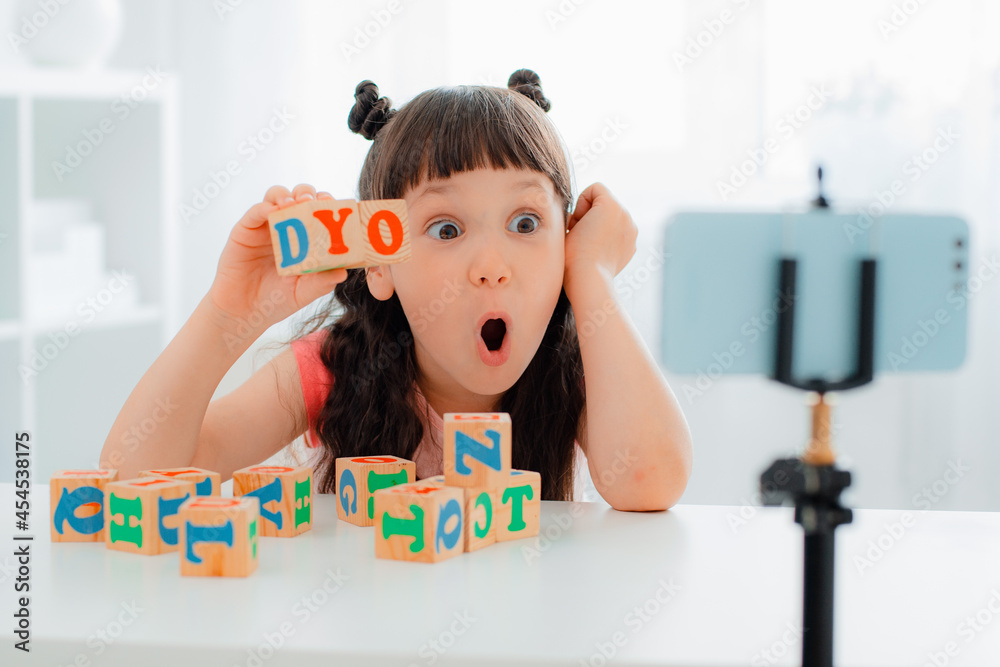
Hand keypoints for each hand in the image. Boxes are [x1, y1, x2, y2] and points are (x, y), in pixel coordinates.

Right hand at [207, 184, 348, 334]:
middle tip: (314, 202)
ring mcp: (265, 226)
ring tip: (294, 204)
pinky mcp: (245, 230)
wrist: (243, 312)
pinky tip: (273, 212)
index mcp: (304, 238)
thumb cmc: (276, 300)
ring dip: (288, 195)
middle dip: (309, 194)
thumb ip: (322, 282)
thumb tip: (343, 272)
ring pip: (277, 196)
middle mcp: (286, 227)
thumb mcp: (303, 292)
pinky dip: (265, 207)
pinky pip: (255, 211)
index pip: (318, 212)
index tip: (336, 206)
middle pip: (299, 197)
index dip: (328, 204)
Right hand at [563, 183, 636, 299]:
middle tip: (581, 233)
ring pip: (612, 217)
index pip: (594, 189)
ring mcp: (631, 230)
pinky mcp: (632, 245)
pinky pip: (618, 232)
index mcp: (611, 205)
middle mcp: (626, 214)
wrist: (588, 280)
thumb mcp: (567, 223)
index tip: (577, 222)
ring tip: (589, 243)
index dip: (581, 204)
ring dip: (600, 224)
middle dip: (591, 214)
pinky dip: (609, 236)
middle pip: (604, 202)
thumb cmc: (573, 253)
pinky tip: (599, 250)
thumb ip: (576, 211)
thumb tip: (582, 216)